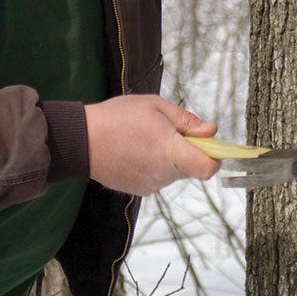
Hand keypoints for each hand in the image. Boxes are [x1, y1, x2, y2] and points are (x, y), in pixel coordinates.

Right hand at [84, 95, 220, 195]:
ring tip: (143, 138)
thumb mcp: (153, 105)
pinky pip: (156, 177)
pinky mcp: (139, 190)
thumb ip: (185, 120)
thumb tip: (210, 131)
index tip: (208, 144)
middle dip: (185, 150)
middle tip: (164, 130)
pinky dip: (152, 165)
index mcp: (170, 151)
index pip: (208, 168)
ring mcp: (151, 185)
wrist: (81, 140)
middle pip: (191, 167)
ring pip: (172, 172)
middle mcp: (163, 174)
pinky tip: (134, 150)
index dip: (215, 157)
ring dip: (167, 157)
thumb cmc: (116, 118)